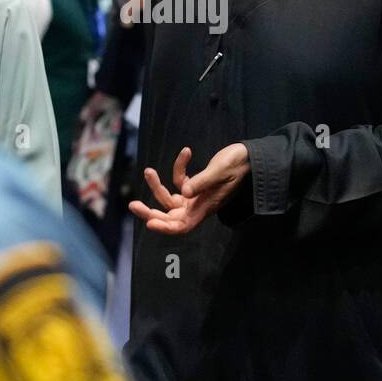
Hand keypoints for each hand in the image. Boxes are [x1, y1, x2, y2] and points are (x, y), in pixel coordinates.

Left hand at [128, 143, 250, 234]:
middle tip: (132, 204)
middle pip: (169, 217)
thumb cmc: (238, 164)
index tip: (149, 222)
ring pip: (170, 199)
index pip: (182, 226)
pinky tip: (186, 153)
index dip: (165, 228)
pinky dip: (179, 168)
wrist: (250, 157)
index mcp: (204, 207)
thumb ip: (201, 181)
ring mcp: (196, 197)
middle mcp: (198, 206)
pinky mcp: (196, 186)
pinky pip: (180, 181)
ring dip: (157, 186)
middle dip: (150, 212)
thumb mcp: (220, 170)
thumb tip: (183, 193)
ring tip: (148, 171)